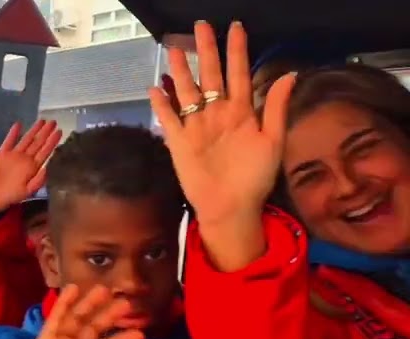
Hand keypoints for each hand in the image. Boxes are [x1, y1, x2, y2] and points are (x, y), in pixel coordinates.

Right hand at [0, 120, 60, 211]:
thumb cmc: (12, 195)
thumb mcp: (28, 191)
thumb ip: (38, 180)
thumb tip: (47, 169)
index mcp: (33, 167)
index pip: (45, 152)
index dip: (52, 142)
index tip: (59, 132)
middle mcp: (26, 159)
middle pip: (38, 143)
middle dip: (46, 132)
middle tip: (53, 122)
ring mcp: (14, 155)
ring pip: (26, 139)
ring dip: (34, 130)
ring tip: (41, 121)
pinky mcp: (3, 153)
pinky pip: (9, 141)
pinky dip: (13, 133)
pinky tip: (18, 125)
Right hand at [28, 285, 145, 338]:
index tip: (140, 335)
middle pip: (94, 328)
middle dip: (109, 316)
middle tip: (127, 304)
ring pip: (78, 318)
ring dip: (90, 304)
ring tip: (104, 290)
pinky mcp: (47, 336)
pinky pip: (56, 317)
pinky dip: (63, 303)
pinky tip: (73, 288)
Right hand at [148, 21, 292, 227]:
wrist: (231, 206)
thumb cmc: (255, 177)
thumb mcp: (272, 141)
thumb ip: (275, 107)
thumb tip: (289, 74)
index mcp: (241, 112)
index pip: (238, 73)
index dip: (237, 51)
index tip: (236, 28)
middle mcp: (217, 114)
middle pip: (210, 75)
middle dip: (206, 50)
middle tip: (201, 26)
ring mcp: (196, 127)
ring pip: (187, 92)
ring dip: (180, 71)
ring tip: (174, 49)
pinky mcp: (179, 143)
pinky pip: (168, 119)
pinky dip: (161, 105)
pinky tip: (155, 88)